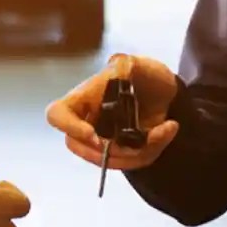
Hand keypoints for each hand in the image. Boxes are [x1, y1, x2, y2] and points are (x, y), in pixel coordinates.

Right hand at [46, 53, 180, 170]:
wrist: (169, 93)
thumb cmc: (146, 75)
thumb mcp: (138, 64)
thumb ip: (126, 65)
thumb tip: (119, 70)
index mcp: (83, 97)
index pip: (57, 114)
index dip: (69, 127)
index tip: (94, 136)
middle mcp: (87, 121)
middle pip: (80, 147)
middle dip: (113, 149)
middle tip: (142, 139)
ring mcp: (102, 139)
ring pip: (108, 160)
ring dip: (140, 150)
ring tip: (165, 128)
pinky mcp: (120, 152)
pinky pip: (129, 162)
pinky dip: (152, 150)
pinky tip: (168, 129)